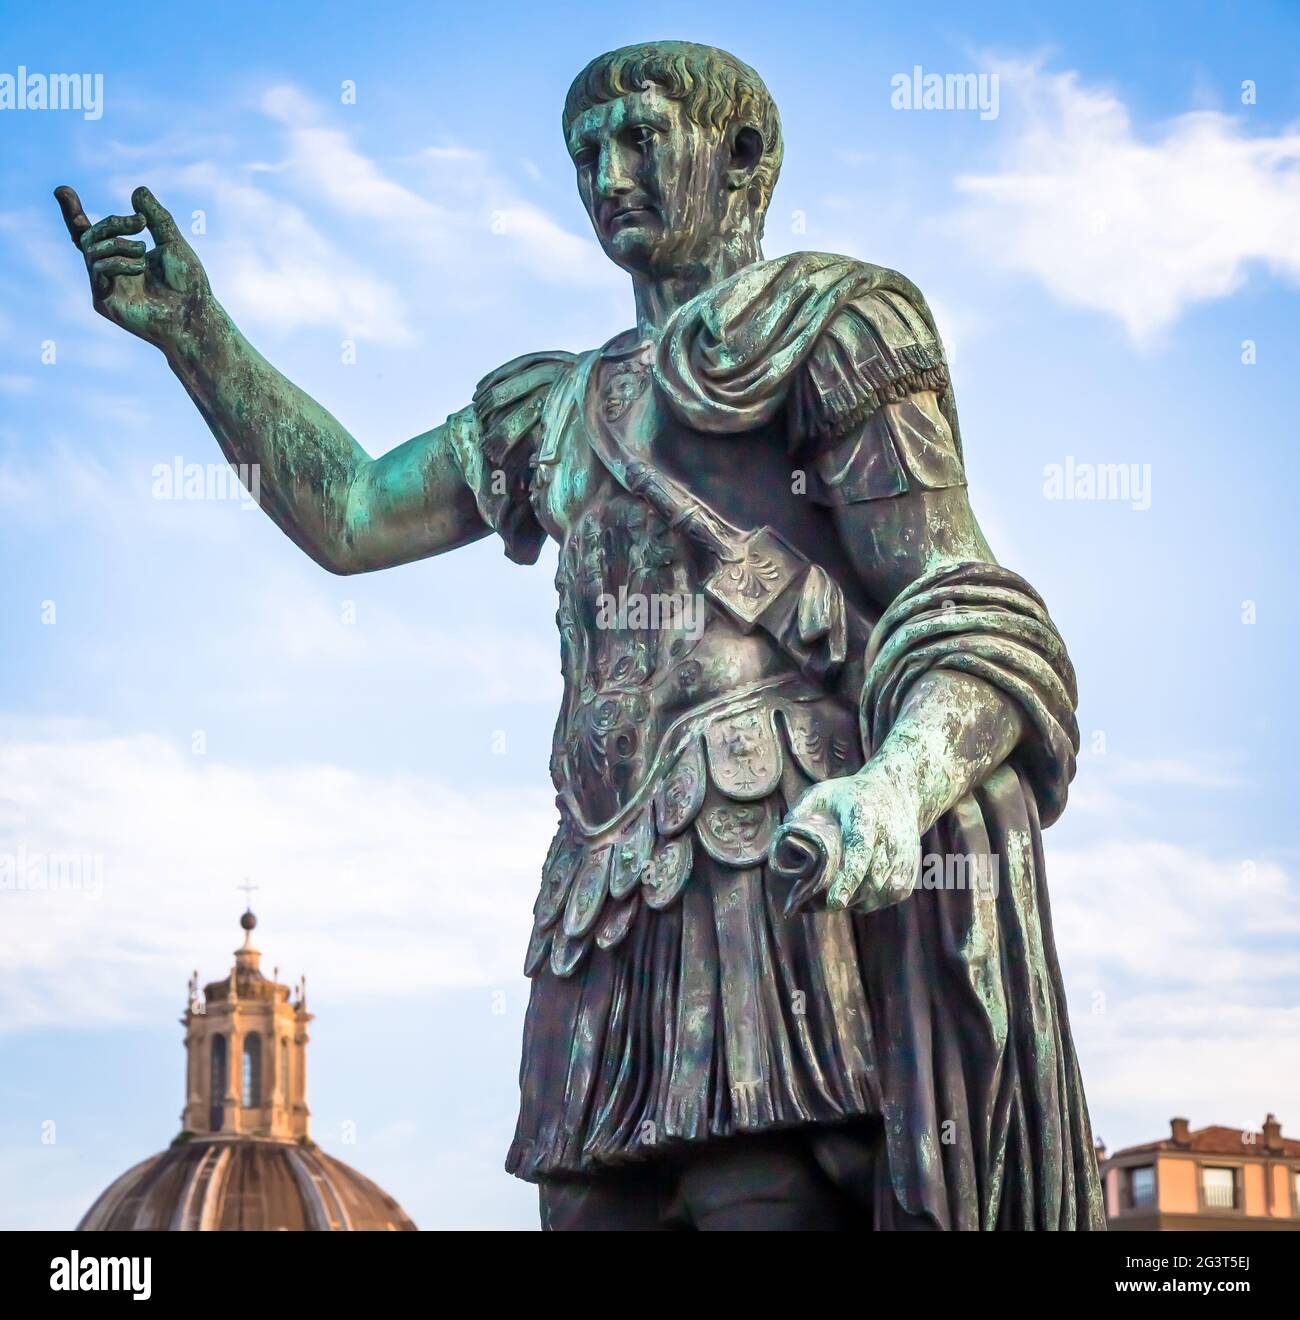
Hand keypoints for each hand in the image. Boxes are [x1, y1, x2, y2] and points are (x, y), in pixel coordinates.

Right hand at [55, 185, 210, 348]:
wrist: (194, 318)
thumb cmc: (188, 285)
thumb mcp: (172, 243)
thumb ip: (156, 218)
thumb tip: (138, 190)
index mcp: (123, 257)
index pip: (91, 233)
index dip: (73, 212)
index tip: (62, 190)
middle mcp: (110, 272)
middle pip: (91, 235)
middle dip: (113, 223)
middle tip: (140, 222)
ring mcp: (104, 287)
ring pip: (92, 250)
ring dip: (119, 244)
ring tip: (144, 252)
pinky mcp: (103, 302)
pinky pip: (98, 269)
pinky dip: (118, 262)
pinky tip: (140, 267)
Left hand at [768, 756, 922, 914]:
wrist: (897, 792)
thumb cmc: (850, 796)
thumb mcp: (823, 793)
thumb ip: (803, 811)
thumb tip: (784, 837)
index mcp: (866, 815)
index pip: (860, 850)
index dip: (849, 878)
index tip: (836, 901)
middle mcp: (890, 836)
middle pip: (872, 879)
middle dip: (846, 896)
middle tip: (820, 901)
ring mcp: (904, 854)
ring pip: (882, 892)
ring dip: (858, 900)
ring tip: (837, 893)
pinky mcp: (911, 868)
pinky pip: (892, 895)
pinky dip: (873, 900)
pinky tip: (858, 891)